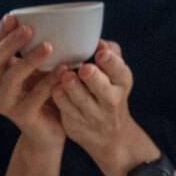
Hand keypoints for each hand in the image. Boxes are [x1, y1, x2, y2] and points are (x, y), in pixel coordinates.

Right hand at [0, 14, 66, 154]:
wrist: (50, 132)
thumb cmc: (47, 94)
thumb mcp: (41, 69)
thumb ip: (40, 51)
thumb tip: (55, 19)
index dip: (1, 33)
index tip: (13, 16)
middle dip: (9, 43)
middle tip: (29, 29)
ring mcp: (6, 104)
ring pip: (11, 78)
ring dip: (29, 61)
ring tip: (49, 46)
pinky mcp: (22, 117)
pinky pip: (33, 97)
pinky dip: (48, 82)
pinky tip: (63, 70)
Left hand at [49, 40, 158, 175]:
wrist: (109, 135)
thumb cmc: (108, 90)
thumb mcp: (116, 74)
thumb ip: (110, 54)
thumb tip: (99, 41)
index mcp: (122, 82)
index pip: (120, 71)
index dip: (111, 62)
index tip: (100, 53)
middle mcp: (111, 100)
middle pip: (103, 89)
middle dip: (93, 78)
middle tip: (84, 69)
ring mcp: (93, 115)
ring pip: (81, 101)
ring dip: (72, 88)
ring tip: (64, 76)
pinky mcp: (76, 124)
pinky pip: (65, 110)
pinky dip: (59, 98)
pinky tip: (52, 87)